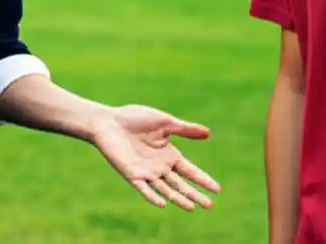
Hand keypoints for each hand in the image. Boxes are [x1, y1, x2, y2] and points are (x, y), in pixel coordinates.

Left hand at [87, 104, 221, 210]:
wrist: (108, 121)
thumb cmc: (135, 118)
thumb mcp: (164, 122)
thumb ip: (184, 129)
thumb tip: (208, 133)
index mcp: (169, 154)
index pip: (190, 171)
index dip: (203, 179)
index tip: (217, 189)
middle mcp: (159, 166)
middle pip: (181, 184)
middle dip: (194, 194)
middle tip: (209, 204)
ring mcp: (146, 172)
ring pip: (166, 189)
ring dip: (178, 198)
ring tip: (191, 207)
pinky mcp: (131, 174)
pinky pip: (144, 188)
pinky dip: (153, 196)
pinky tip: (162, 203)